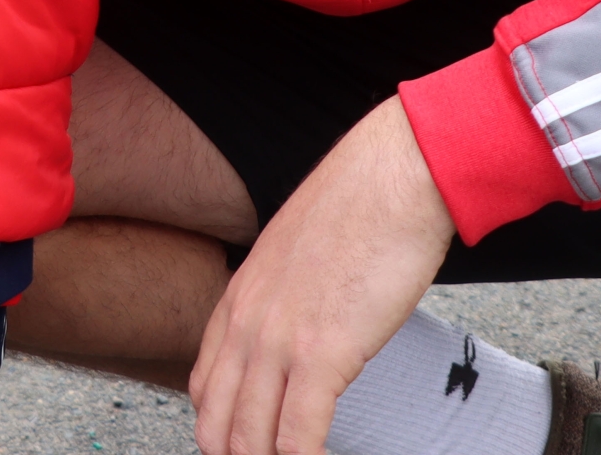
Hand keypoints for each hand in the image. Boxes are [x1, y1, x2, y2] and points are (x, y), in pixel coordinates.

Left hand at [190, 97, 453, 454]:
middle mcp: (248, 321)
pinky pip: (299, 437)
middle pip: (218, 424)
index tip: (248, 447)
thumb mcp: (296, 249)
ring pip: (251, 441)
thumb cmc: (361, 203)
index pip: (205, 388)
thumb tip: (300, 327)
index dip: (221, 430)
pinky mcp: (323, 353)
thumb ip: (283, 294)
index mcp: (241, 295)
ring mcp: (280, 339)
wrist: (395, 172)